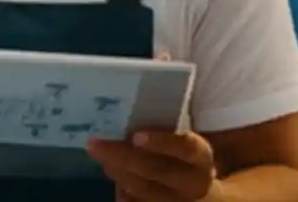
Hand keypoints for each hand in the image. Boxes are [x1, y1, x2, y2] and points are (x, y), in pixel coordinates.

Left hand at [87, 130, 216, 201]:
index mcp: (202, 158)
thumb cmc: (186, 153)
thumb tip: (133, 106)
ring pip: (144, 190)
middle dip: (124, 157)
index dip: (162, 142)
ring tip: (98, 154)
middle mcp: (194, 184)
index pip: (187, 148)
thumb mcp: (186, 137)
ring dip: (117, 171)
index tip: (136, 136)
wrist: (200, 189)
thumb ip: (169, 126)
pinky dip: (122, 191)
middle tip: (96, 144)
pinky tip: (110, 172)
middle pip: (157, 171)